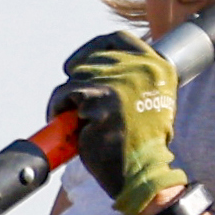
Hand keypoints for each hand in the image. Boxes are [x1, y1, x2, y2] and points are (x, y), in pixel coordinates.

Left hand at [59, 37, 207, 214]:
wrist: (142, 174)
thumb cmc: (141, 144)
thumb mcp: (149, 101)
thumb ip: (131, 78)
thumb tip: (93, 64)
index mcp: (157, 66)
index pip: (117, 39)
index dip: (93, 48)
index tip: (79, 64)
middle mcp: (141, 68)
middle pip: (91, 58)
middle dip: (78, 80)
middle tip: (75, 104)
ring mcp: (119, 81)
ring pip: (75, 77)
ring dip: (67, 98)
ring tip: (73, 120)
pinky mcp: (97, 98)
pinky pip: (64, 94)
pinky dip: (57, 109)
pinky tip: (66, 125)